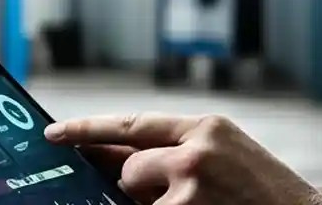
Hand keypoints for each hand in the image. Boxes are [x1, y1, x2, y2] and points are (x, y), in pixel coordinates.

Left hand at [45, 112, 321, 204]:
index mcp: (207, 127)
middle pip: (131, 169)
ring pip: (139, 201)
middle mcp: (197, 150)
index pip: (133, 124)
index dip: (89, 129)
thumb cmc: (266, 195)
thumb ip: (175, 153)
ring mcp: (192, 187)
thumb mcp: (226, 158)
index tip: (55, 134)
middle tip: (184, 199)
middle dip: (143, 191)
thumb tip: (117, 163)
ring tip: (205, 204)